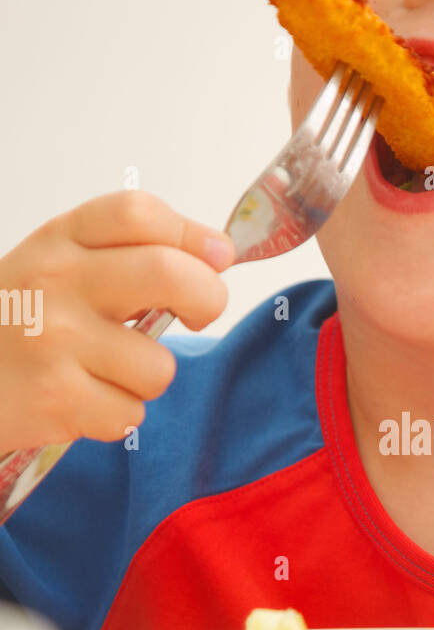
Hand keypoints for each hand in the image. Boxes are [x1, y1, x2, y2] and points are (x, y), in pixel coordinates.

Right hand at [0, 190, 232, 453]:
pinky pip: (130, 413)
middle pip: (169, 274)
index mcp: (58, 241)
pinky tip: (79, 402)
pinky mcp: (57, 398)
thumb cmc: (17, 324)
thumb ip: (122, 256)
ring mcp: (55, 340)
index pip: (138, 213)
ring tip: (102, 374)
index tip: (216, 258)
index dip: (193, 235)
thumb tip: (218, 256)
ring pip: (159, 366)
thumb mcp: (55, 269)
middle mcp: (56, 281)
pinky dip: (114, 416)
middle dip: (207, 298)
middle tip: (199, 315)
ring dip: (144, 379)